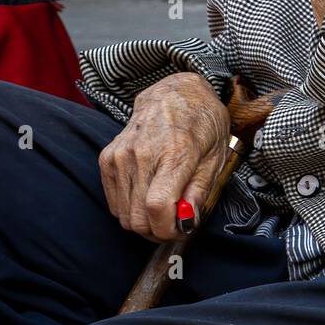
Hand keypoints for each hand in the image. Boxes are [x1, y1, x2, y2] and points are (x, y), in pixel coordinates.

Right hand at [98, 72, 230, 242]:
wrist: (174, 93)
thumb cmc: (201, 122)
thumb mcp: (216, 154)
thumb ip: (200, 190)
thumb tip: (187, 222)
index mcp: (175, 152)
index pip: (158, 207)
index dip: (168, 230)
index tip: (181, 229)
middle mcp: (143, 153)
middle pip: (137, 217)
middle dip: (157, 231)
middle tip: (172, 222)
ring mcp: (121, 155)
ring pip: (123, 214)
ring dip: (142, 222)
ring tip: (161, 210)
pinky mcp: (108, 157)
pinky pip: (113, 202)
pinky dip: (128, 208)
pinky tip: (145, 196)